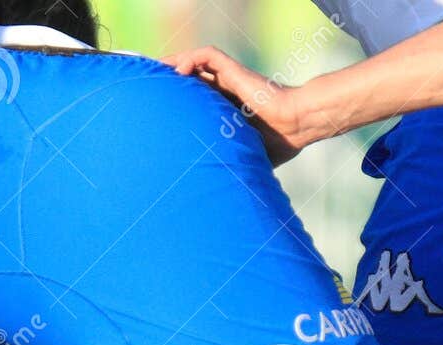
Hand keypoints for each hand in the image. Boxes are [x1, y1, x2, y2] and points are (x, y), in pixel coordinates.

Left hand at [162, 46, 307, 163]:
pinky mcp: (235, 72)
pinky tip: (178, 71)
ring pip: (195, 61)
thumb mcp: (244, 156)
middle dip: (169, 80)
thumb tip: (218, 191)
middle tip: (148, 88)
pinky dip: (191, 58)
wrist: (295, 126)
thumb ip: (230, 164)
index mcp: (226, 109)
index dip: (178, 100)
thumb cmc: (279, 143)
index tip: (158, 110)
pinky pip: (209, 55)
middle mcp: (226, 91)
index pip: (197, 98)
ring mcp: (230, 79)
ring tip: (155, 71)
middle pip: (191, 77)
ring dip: (174, 62)